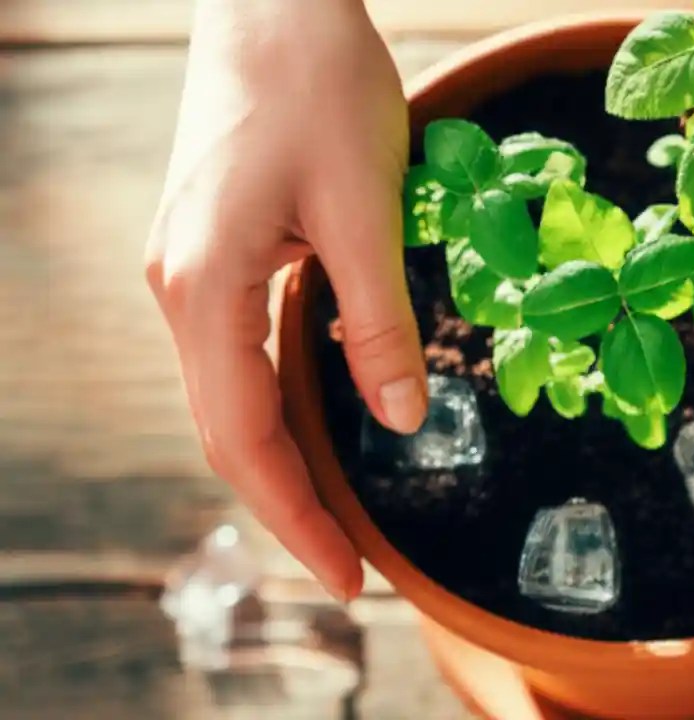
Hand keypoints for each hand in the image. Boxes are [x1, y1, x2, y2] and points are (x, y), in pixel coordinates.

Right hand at [145, 0, 425, 600]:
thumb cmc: (318, 82)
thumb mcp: (364, 206)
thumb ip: (378, 319)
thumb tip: (399, 420)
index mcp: (204, 286)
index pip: (243, 438)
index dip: (296, 518)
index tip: (347, 576)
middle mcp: (180, 290)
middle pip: (228, 430)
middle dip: (290, 505)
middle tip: (351, 566)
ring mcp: (189, 271)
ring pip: (232, 396)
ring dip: (285, 461)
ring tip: (341, 516)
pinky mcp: (214, 251)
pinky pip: (241, 353)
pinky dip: (280, 404)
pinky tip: (322, 427)